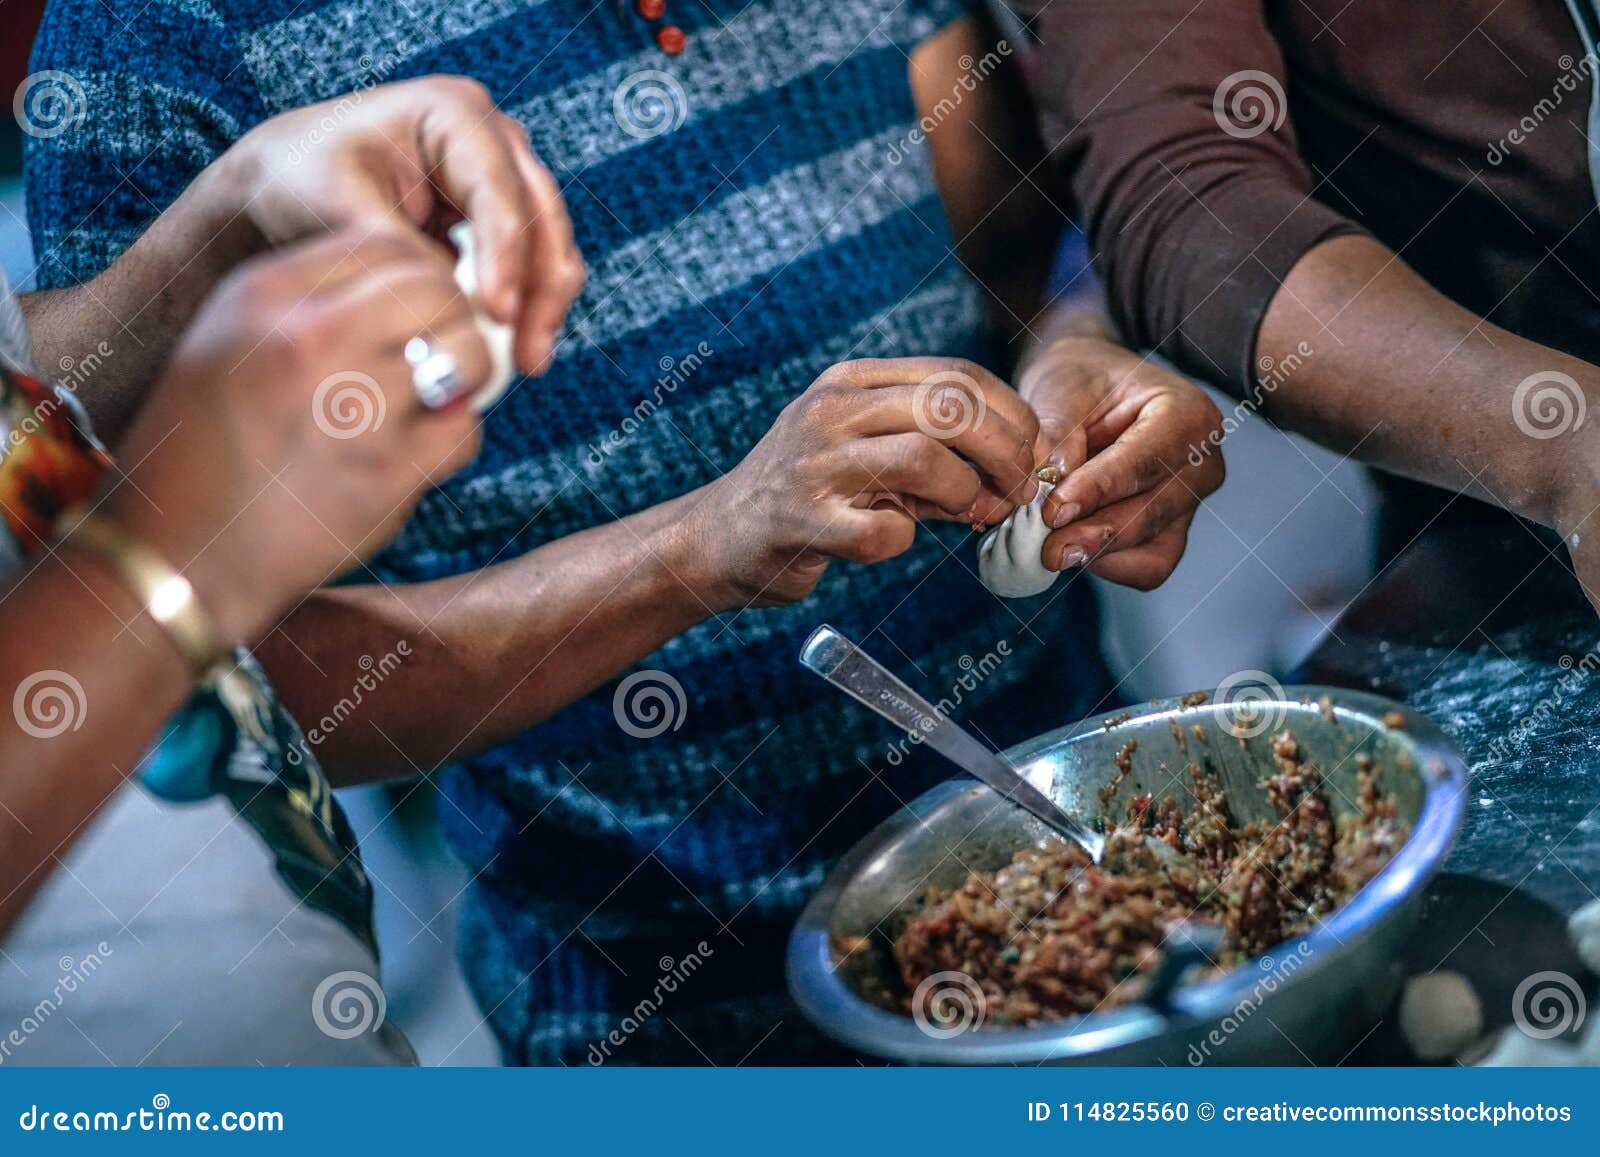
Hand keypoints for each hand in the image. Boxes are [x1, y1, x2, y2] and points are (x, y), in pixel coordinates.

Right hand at [101, 225, 488, 642]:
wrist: (177, 554)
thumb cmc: (202, 449)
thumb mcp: (225, 343)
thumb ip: (305, 302)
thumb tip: (404, 281)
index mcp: (264, 296)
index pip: (384, 242)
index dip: (417, 274)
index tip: (416, 309)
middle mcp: (309, 339)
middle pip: (436, 288)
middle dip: (454, 317)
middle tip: (443, 351)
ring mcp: (352, 405)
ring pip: (465, 354)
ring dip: (466, 375)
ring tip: (437, 399)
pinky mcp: (386, 472)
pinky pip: (463, 431)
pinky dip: (453, 440)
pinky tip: (421, 453)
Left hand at [220, 76, 582, 372]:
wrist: (283, 190)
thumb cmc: (301, 181)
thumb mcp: (339, 213)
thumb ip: (403, 256)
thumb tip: (458, 308)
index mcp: (454, 111)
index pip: (498, 189)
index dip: (507, 255)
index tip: (496, 314)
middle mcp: (492, 139)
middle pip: (543, 215)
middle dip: (542, 289)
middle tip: (529, 352)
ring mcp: (502, 179)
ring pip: (549, 245)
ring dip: (544, 306)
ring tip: (527, 362)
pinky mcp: (499, 222)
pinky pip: (532, 267)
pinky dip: (527, 309)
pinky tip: (513, 352)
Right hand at [686, 358, 1038, 607]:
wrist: (714, 538)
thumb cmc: (805, 495)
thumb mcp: (862, 449)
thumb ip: (931, 450)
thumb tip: (1013, 471)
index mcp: (851, 382)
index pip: (956, 375)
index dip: (1011, 414)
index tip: (1032, 453)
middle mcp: (831, 411)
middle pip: (952, 408)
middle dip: (1006, 452)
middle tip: (1018, 491)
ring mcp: (813, 465)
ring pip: (925, 458)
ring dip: (968, 493)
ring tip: (972, 517)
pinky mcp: (802, 523)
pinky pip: (883, 531)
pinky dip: (905, 540)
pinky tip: (893, 540)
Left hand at [1022, 336, 1223, 589]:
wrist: (1091, 389)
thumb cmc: (1082, 381)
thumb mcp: (1063, 389)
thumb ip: (1059, 433)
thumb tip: (1050, 484)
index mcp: (1187, 414)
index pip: (1146, 461)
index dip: (1099, 490)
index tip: (1055, 510)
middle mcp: (1201, 463)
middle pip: (1153, 512)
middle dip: (1097, 535)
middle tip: (1046, 547)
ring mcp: (1190, 502)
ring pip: (1153, 549)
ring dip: (1100, 555)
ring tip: (1051, 548)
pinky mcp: (1170, 532)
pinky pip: (1146, 567)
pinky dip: (1106, 565)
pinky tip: (1070, 547)